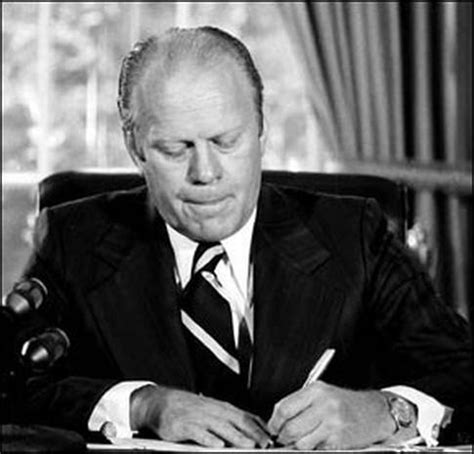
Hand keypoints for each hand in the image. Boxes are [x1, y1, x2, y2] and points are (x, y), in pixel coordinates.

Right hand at [130, 384, 271, 447]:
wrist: (162, 402)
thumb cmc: (190, 409)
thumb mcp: (212, 411)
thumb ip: (230, 420)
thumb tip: (254, 427)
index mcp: (221, 408)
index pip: (245, 416)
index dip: (259, 427)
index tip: (272, 438)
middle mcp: (213, 411)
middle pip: (237, 421)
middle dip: (253, 433)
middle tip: (265, 444)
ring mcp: (199, 417)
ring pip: (221, 427)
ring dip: (236, 436)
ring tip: (248, 445)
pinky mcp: (185, 425)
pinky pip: (199, 432)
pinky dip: (209, 438)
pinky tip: (217, 444)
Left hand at [268, 381, 398, 449]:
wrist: (375, 412)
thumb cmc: (347, 403)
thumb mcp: (322, 394)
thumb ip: (301, 404)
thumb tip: (279, 420)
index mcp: (316, 391)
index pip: (284, 408)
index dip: (274, 421)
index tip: (273, 427)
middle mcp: (324, 406)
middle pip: (290, 428)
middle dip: (283, 437)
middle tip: (283, 438)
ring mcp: (332, 424)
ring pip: (301, 443)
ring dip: (298, 445)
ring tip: (302, 440)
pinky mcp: (339, 441)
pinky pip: (316, 450)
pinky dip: (313, 449)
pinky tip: (318, 441)